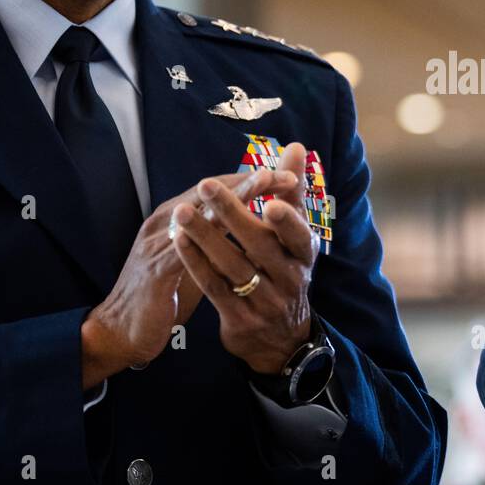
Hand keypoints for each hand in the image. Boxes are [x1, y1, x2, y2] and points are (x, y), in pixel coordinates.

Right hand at [82, 170, 262, 384]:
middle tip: (280, 173)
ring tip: (258, 184)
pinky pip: (181, 250)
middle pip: (209, 194)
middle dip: (247, 182)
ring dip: (231, 198)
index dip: (251, 181)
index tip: (287, 176)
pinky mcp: (155, 271)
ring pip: (198, 213)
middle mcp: (164, 222)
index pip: (217, 189)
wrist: (121, 330)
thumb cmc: (166, 292)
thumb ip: (217, 237)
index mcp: (175, 216)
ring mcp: (156, 244)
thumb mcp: (197, 259)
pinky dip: (204, 235)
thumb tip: (250, 221)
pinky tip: (226, 225)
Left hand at [170, 142, 319, 373]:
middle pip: (259, 246)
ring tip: (183, 211)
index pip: (300, 236)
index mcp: (305, 256)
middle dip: (233, 214)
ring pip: (233, 266)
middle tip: (207, 185)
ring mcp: (265, 302)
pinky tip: (179, 241)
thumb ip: (292, 192)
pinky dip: (196, 264)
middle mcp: (290, 280)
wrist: (279, 338)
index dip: (287, 221)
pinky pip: (215, 288)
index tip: (270, 201)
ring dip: (205, 237)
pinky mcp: (240, 320)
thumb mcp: (294, 236)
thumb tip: (297, 147)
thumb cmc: (284, 270)